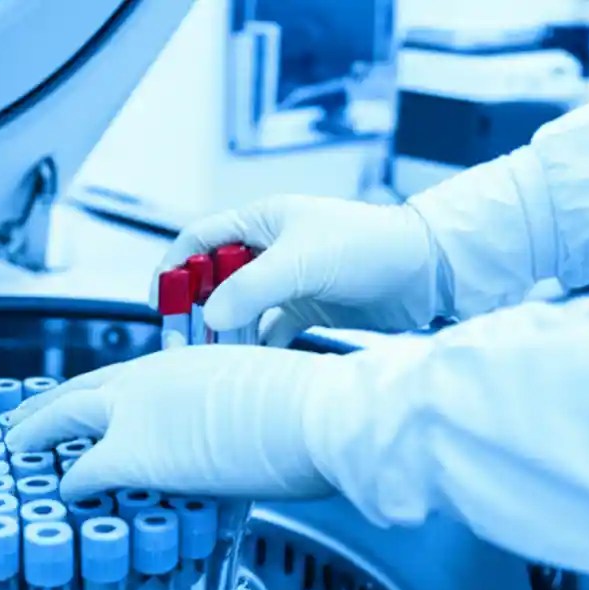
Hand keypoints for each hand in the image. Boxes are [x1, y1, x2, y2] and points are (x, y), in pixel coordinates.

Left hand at [2, 345, 339, 500]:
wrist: (319, 415)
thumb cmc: (313, 410)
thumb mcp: (264, 401)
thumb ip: (234, 417)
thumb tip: (240, 444)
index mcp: (186, 361)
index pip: (125, 375)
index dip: (99, 392)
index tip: (82, 402)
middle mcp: (153, 377)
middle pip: (82, 388)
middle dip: (49, 405)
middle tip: (23, 420)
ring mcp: (137, 411)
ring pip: (65, 417)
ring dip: (36, 433)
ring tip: (15, 448)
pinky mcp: (134, 454)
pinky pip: (84, 472)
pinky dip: (68, 485)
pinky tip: (59, 496)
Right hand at [151, 196, 445, 345]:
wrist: (427, 270)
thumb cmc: (369, 246)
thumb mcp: (303, 262)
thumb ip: (252, 288)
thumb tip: (212, 315)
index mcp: (262, 222)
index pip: (200, 241)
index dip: (174, 270)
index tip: (161, 304)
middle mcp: (272, 249)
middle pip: (215, 280)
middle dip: (197, 310)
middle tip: (183, 344)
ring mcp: (290, 279)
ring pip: (241, 309)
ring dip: (225, 333)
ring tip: (212, 361)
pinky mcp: (310, 307)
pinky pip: (270, 330)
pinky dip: (257, 347)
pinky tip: (250, 367)